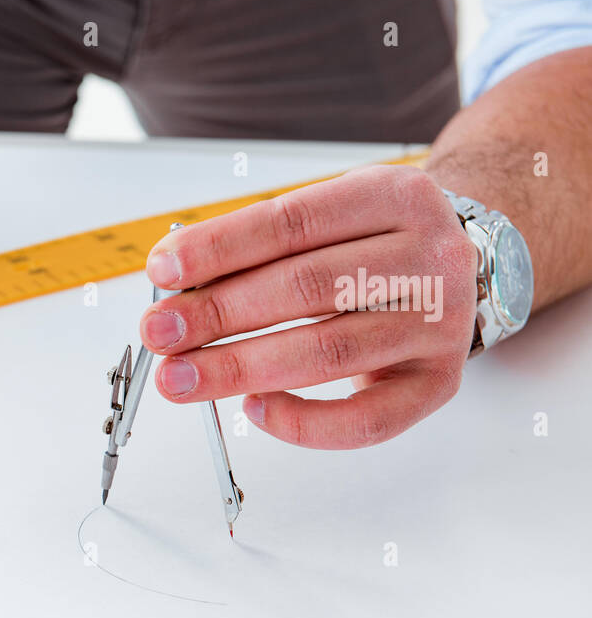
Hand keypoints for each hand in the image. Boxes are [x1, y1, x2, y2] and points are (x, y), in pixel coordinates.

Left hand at [140, 166, 479, 448]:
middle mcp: (428, 257)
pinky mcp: (437, 382)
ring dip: (240, 368)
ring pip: (328, 352)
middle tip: (159, 333)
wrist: (458, 269)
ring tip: (181, 378)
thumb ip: (259, 247)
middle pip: (306, 288)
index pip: (292, 222)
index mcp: (395, 197)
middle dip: (218, 314)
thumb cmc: (373, 245)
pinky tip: (254, 408)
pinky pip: (365, 419)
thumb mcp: (327, 217)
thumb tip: (178, 291)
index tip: (163, 270)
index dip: (220, 249)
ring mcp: (440, 324)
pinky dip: (302, 421)